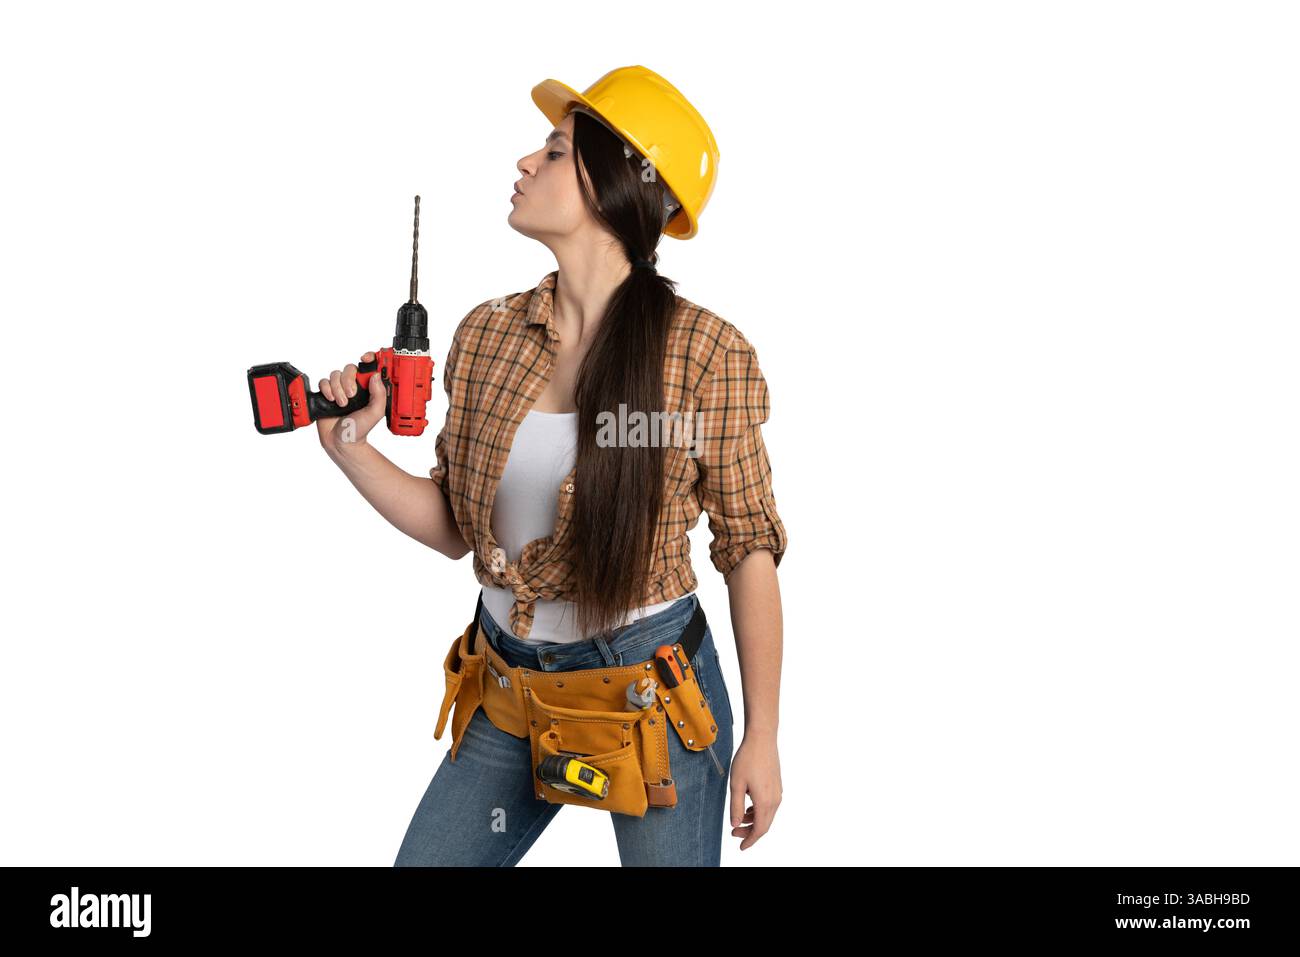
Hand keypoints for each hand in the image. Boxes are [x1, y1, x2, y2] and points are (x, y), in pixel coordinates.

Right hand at [316, 351, 386, 456]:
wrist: (342, 441)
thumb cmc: (360, 428)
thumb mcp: (376, 413)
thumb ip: (379, 394)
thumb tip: (376, 376)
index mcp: (368, 388)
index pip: (369, 367)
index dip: (369, 358)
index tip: (365, 358)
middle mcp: (354, 386)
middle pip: (349, 368)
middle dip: (348, 380)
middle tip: (351, 395)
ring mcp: (340, 388)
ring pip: (336, 374)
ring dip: (338, 388)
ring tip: (342, 404)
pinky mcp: (327, 393)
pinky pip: (324, 381)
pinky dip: (327, 389)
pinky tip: (331, 400)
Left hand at [729, 733, 781, 849]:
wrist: (762, 738)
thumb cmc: (748, 758)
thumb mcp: (736, 784)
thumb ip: (736, 806)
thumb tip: (735, 824)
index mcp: (765, 801)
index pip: (759, 829)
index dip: (750, 840)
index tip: (741, 847)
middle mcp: (775, 799)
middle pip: (764, 824)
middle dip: (750, 832)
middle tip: (734, 833)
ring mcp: (778, 792)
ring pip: (767, 815)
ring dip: (754, 820)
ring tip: (739, 818)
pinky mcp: (777, 785)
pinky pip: (769, 805)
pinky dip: (759, 811)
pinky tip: (748, 805)